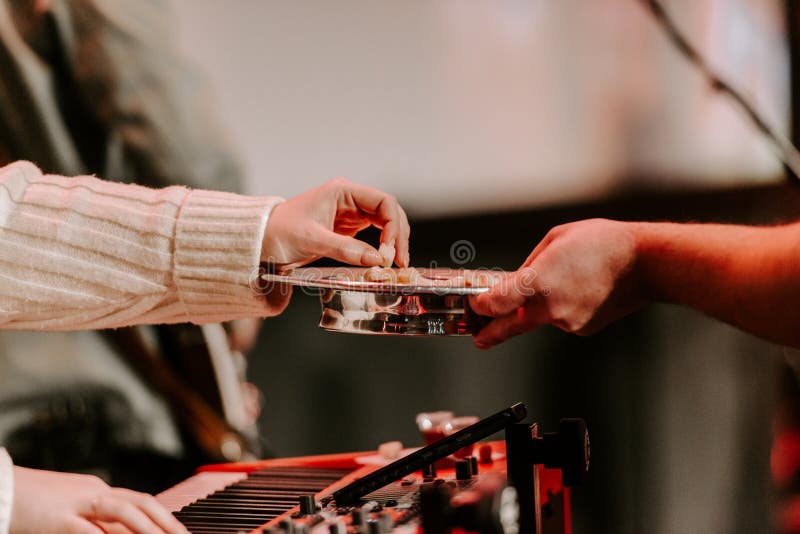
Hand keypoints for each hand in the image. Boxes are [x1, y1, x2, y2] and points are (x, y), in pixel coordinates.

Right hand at [10, 466, 187, 533]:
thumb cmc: (30, 505)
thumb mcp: (70, 512)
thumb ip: (96, 522)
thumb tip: (119, 531)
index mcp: (97, 490)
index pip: (140, 501)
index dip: (164, 517)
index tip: (179, 532)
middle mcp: (93, 493)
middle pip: (140, 503)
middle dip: (166, 522)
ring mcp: (77, 503)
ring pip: (124, 513)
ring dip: (149, 529)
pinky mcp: (59, 519)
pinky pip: (90, 532)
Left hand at [261, 178, 409, 268]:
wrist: (262, 240)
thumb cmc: (280, 232)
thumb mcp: (312, 240)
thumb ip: (345, 249)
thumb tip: (376, 260)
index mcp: (342, 191)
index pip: (383, 202)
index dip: (394, 225)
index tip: (390, 250)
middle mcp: (350, 199)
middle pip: (389, 212)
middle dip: (398, 236)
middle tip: (399, 261)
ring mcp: (351, 213)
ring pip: (386, 223)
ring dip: (394, 242)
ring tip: (396, 264)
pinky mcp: (348, 228)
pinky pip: (375, 235)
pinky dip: (383, 247)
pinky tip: (384, 261)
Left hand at [470, 219, 645, 347]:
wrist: (644, 263)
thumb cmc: (601, 243)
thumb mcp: (555, 239)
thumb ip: (530, 265)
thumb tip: (515, 282)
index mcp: (538, 282)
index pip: (497, 303)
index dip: (482, 306)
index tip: (477, 305)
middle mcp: (550, 308)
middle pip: (510, 326)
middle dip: (491, 334)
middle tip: (479, 339)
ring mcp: (567, 322)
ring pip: (541, 317)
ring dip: (541, 306)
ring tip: (564, 279)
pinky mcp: (582, 328)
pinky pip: (562, 319)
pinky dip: (563, 307)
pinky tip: (579, 289)